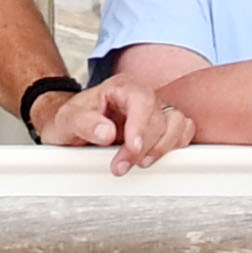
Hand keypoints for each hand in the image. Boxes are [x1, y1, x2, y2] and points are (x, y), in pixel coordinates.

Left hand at [34, 75, 193, 171]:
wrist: (72, 125)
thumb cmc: (72, 119)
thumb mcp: (68, 120)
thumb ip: (85, 123)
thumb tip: (106, 132)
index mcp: (121, 87)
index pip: (141, 101)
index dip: (140, 127)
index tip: (132, 149)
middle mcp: (141, 96)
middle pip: (160, 118)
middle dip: (144, 147)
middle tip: (121, 165)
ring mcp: (154, 111)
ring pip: (177, 124)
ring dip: (162, 147)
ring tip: (140, 162)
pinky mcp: (162, 126)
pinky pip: (183, 131)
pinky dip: (174, 146)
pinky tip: (155, 156)